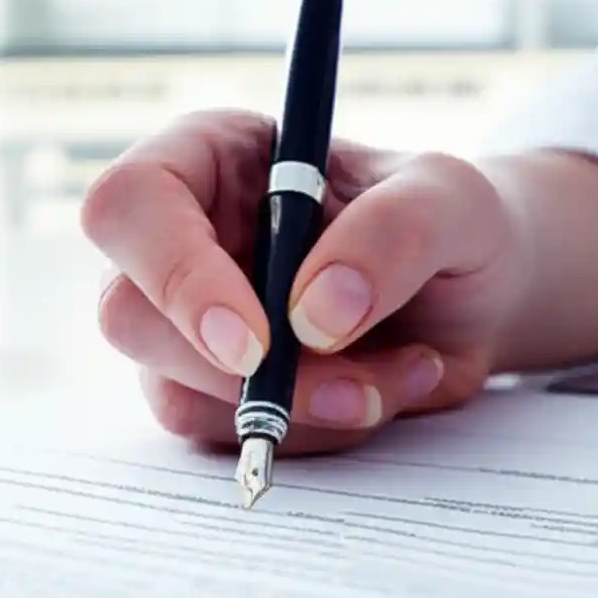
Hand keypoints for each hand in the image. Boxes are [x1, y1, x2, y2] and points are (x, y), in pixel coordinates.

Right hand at [81, 109, 529, 453]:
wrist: (473, 298)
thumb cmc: (449, 223)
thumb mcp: (451, 199)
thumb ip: (394, 233)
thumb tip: (315, 316)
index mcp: (209, 160)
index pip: (130, 204)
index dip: (173, 275)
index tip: (255, 341)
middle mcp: (181, 240)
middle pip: (125, 314)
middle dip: (235, 372)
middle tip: (347, 386)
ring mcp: (185, 323)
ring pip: (175, 393)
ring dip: (294, 409)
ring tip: (394, 377)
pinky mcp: (211, 391)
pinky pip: (224, 437)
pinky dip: (311, 434)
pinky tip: (375, 393)